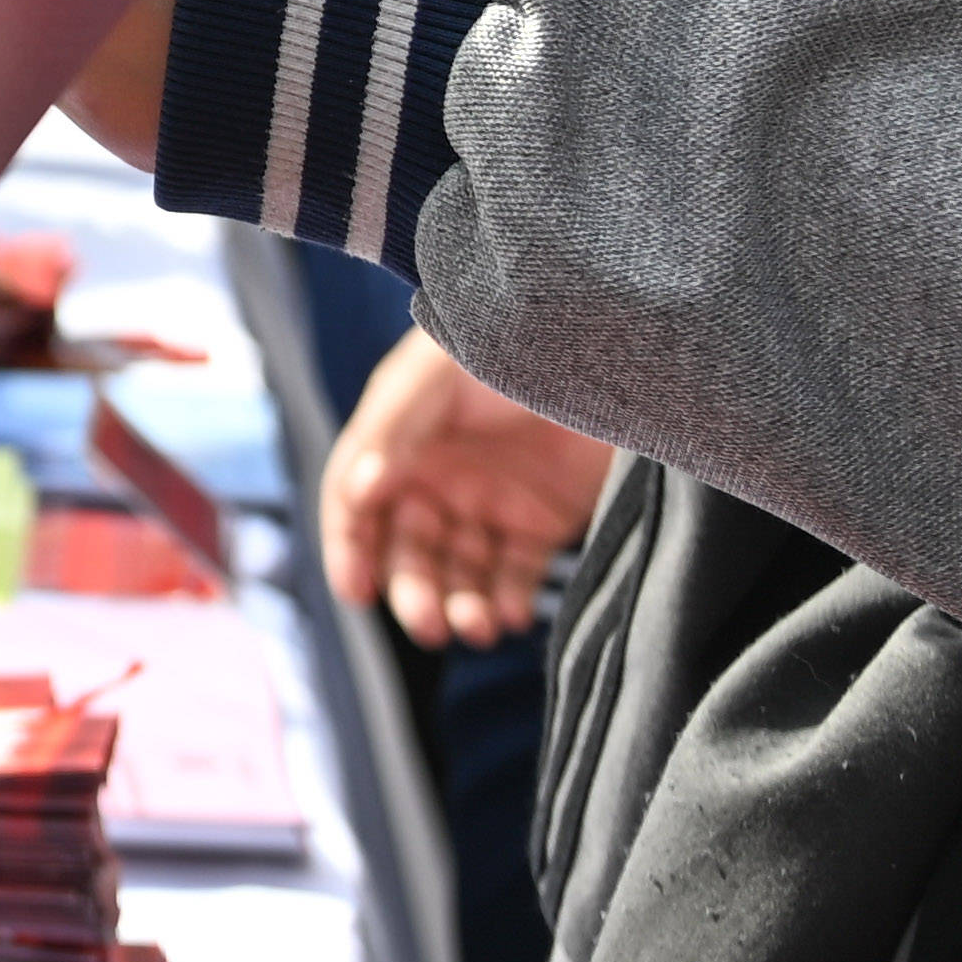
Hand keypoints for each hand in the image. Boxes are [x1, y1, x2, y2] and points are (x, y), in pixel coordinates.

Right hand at [314, 336, 616, 650]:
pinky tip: (514, 614)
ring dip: (461, 606)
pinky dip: (511, 601)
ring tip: (479, 627)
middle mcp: (440, 475)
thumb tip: (359, 489)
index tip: (356, 590)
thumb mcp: (440, 368)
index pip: (357, 503)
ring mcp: (491, 500)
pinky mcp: (543, 520)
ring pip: (461, 572)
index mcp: (402, 438)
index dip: (349, 548)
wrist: (613, 339)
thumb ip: (394, 424)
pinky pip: (516, 574)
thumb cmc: (513, 334)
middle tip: (431, 624)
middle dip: (414, 592)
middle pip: (409, 550)